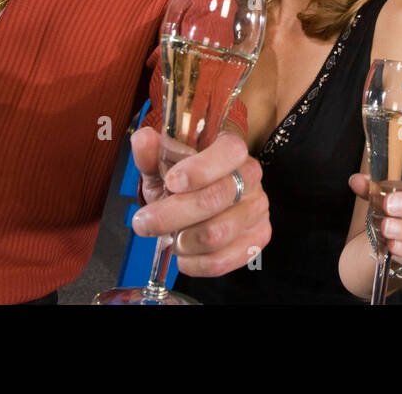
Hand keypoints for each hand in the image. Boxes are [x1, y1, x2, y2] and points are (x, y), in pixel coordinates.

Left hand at [128, 127, 269, 277]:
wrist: (201, 207)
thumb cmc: (182, 184)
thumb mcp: (163, 167)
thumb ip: (151, 154)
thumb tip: (143, 138)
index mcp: (232, 150)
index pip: (228, 152)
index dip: (200, 169)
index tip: (171, 182)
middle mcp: (250, 177)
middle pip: (215, 198)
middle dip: (172, 214)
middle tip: (144, 222)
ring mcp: (257, 209)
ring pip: (216, 234)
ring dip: (182, 241)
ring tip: (171, 237)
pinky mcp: (258, 238)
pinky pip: (221, 260)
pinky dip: (193, 263)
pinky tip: (185, 253)